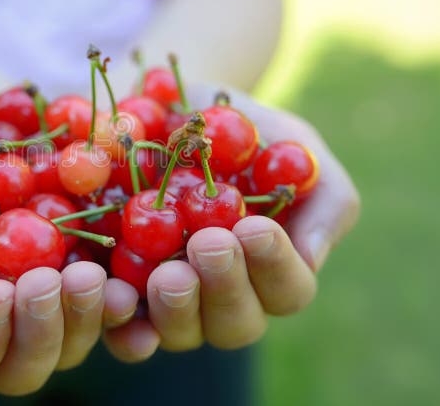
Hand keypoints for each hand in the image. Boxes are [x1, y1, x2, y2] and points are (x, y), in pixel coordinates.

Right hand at [0, 188, 139, 394]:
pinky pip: (106, 297)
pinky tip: (129, 275)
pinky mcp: (76, 263)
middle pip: (24, 366)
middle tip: (46, 281)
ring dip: (85, 316)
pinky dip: (121, 297)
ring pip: (72, 340)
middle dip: (40, 332)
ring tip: (89, 273)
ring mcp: (39, 299)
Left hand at [103, 85, 360, 355]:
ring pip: (181, 331)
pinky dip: (120, 319)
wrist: (163, 108)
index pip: (287, 290)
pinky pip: (121, 326)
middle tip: (208, 245)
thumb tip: (310, 257)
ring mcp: (170, 300)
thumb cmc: (240, 130)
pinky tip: (117, 297)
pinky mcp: (120, 291)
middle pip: (234, 324)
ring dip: (176, 307)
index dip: (275, 267)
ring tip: (166, 272)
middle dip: (224, 287)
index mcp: (269, 268)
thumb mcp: (291, 144)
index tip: (254, 227)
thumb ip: (322, 194)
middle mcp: (221, 295)